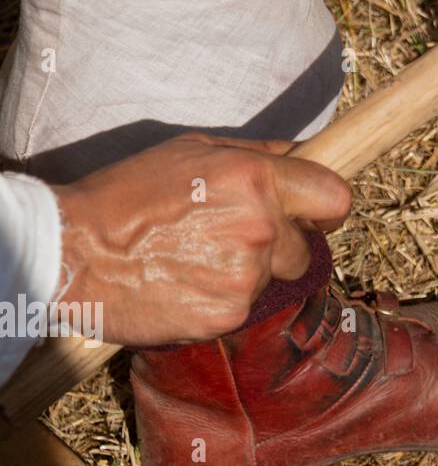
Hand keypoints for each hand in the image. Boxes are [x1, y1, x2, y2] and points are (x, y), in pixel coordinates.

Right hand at [51, 133, 351, 345]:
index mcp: (257, 179)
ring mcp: (246, 276)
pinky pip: (243, 307)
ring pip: (271, 279)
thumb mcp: (192, 150)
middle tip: (229, 240)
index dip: (327, 210)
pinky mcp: (227, 315)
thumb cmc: (129, 193)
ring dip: (247, 273)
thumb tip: (299, 153)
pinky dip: (221, 299)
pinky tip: (184, 284)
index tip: (315, 216)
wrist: (73, 252)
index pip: (335, 198)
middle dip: (279, 245)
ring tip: (194, 260)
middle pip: (304, 247)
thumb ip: (256, 153)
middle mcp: (261, 227)